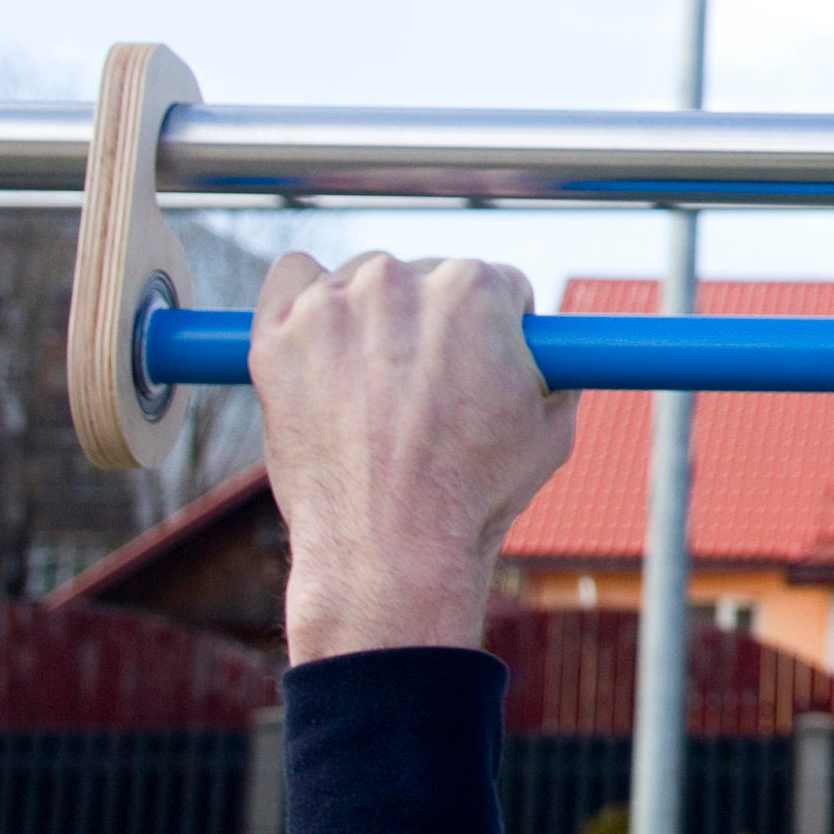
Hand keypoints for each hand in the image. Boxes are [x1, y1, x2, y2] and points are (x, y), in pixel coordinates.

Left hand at [251, 252, 578, 663]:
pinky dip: (303, 301)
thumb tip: (554, 350)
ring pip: (362, 281)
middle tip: (427, 391)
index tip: (480, 368)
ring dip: (371, 318)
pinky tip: (320, 345)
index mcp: (475, 290)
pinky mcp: (277, 338)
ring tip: (375, 391)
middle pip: (427, 279)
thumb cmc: (474, 496)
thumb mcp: (553, 426)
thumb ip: (557, 368)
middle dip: (433, 327)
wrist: (390, 554)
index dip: (496, 333)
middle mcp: (399, 281)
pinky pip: (290, 279)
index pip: (495, 285)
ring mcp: (330, 308)